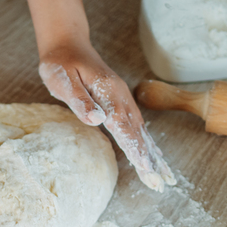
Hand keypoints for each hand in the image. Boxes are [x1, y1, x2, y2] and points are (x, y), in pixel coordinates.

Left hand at [39, 42, 175, 190]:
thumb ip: (80, 100)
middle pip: (138, 132)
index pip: (124, 126)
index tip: (147, 169)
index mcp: (108, 93)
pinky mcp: (120, 100)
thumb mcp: (63, 80)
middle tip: (161, 183)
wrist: (68, 43)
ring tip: (165, 176)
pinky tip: (153, 154)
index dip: (136, 149)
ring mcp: (123, 98)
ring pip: (142, 130)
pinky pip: (137, 124)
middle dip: (150, 159)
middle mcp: (121, 96)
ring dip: (153, 154)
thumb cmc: (61, 63)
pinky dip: (147, 142)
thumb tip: (97, 119)